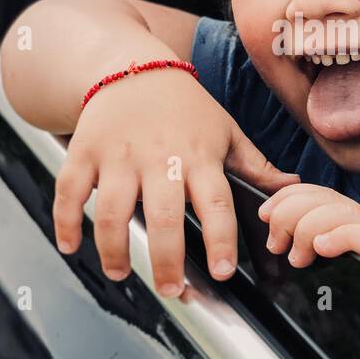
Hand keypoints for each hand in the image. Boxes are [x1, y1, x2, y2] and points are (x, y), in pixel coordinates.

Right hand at [52, 67, 299, 292]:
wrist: (132, 67)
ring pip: (111, 211)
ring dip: (114, 250)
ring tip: (122, 272)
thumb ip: (256, 166)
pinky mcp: (84, 151)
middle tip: (171, 291)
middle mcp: (158, 157)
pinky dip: (65, 222)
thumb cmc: (186, 107)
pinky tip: (72, 246)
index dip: (220, 240)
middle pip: (163, 216)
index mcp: (199, 156)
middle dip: (166, 261)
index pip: (215, 203)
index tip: (222, 272)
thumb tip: (294, 189)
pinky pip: (69, 191)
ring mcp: (118, 155)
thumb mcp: (225, 130)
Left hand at [256, 183, 359, 283]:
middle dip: (290, 213)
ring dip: (309, 227)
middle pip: (324, 199)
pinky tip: (324, 248)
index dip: (287, 197)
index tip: (265, 214)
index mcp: (355, 225)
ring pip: (342, 212)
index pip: (317, 195)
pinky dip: (343, 237)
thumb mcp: (353, 272)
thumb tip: (287, 255)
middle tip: (277, 244)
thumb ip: (327, 258)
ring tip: (298, 255)